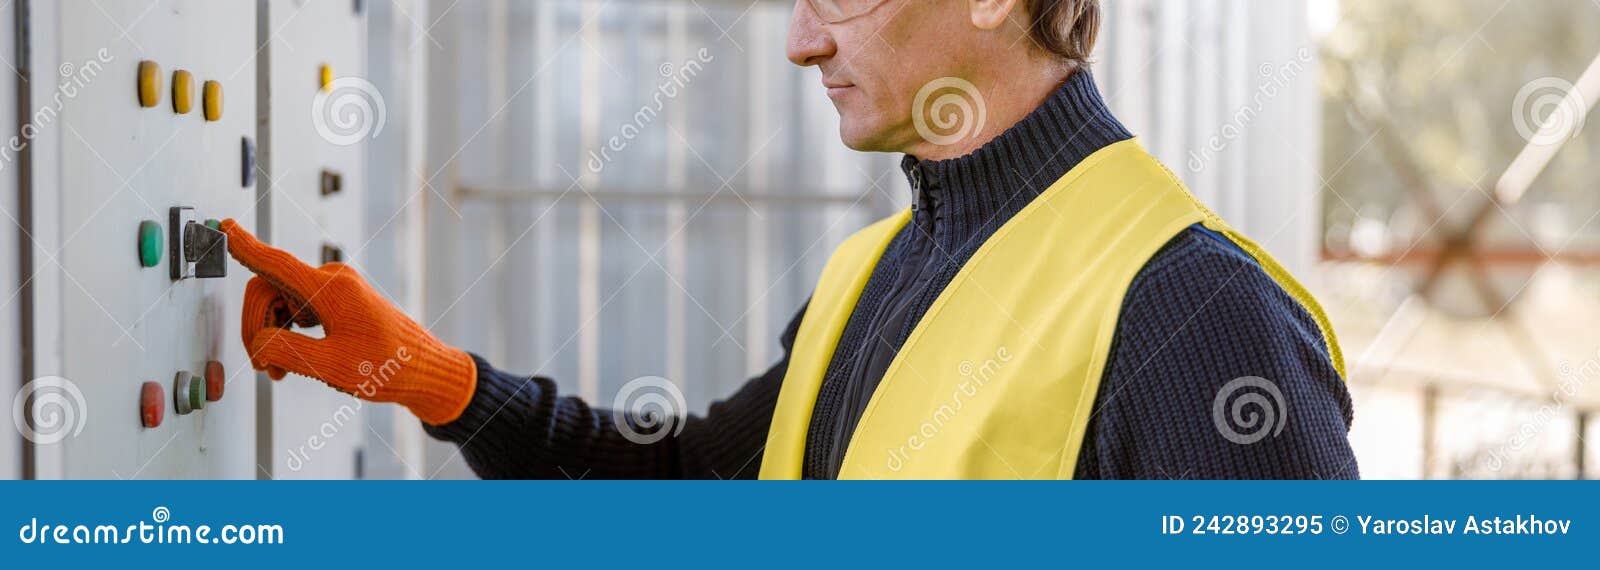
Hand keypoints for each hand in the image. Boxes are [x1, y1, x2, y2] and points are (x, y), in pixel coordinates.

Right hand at [221, 219, 476, 424]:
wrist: (426, 370)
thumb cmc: (387, 368)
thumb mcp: (330, 366)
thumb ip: (284, 351)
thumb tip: (258, 341)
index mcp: (330, 289)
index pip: (275, 262)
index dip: (244, 246)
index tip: (223, 225)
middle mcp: (332, 281)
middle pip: (268, 290)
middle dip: (256, 328)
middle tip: (263, 367)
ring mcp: (337, 290)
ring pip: (281, 303)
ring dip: (272, 336)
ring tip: (281, 371)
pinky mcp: (341, 302)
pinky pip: (298, 309)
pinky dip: (288, 334)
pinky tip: (294, 362)